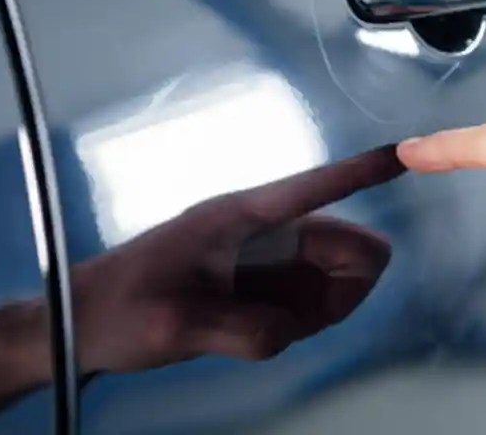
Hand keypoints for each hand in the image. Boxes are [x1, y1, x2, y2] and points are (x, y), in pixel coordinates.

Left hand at [71, 146, 402, 373]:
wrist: (81, 320)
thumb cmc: (117, 309)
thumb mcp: (173, 327)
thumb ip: (240, 329)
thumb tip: (290, 330)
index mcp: (238, 218)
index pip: (313, 188)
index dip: (360, 173)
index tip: (404, 155)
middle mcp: (259, 230)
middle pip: (344, 244)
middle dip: (342, 289)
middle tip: (292, 322)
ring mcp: (263, 256)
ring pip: (332, 279)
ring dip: (316, 312)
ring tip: (251, 329)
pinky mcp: (260, 282)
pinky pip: (309, 302)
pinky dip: (297, 323)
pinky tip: (250, 331)